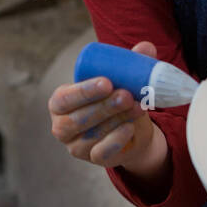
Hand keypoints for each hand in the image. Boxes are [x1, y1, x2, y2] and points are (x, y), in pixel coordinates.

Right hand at [49, 41, 158, 168]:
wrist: (132, 130)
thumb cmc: (118, 99)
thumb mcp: (122, 80)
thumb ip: (130, 64)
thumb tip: (146, 47)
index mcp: (61, 102)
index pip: (63, 98)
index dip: (83, 92)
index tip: (107, 82)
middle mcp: (62, 125)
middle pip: (77, 119)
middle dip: (103, 106)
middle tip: (126, 94)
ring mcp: (76, 145)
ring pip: (91, 134)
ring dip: (116, 120)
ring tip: (138, 106)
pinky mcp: (93, 159)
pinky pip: (102, 152)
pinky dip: (117, 139)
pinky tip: (130, 127)